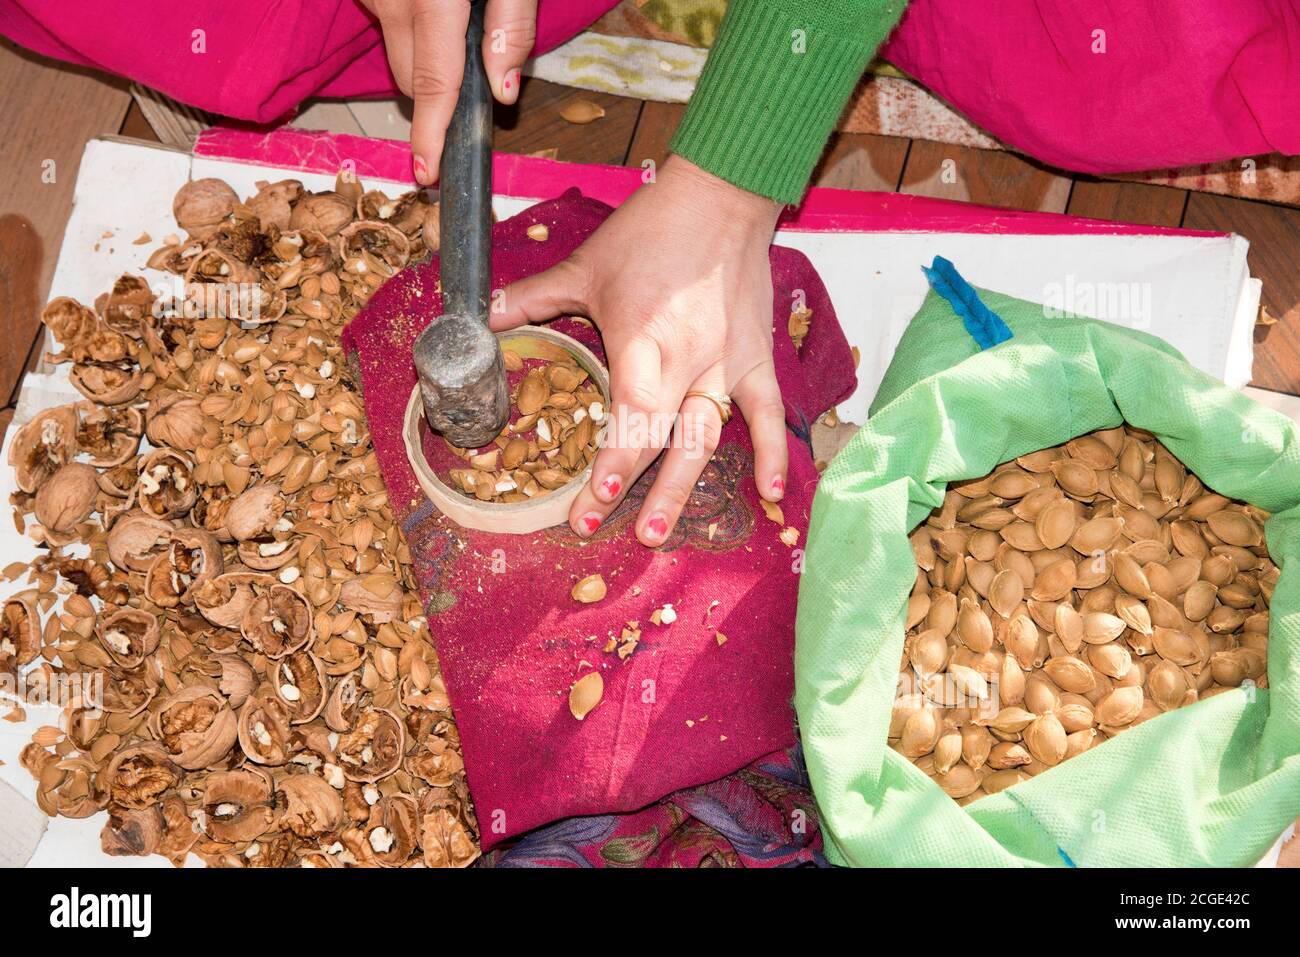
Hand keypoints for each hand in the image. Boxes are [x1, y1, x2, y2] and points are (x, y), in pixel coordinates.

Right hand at [361, 0, 536, 183]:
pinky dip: (411, 25)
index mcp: (433, 1)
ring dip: (426, 53)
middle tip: (480, 60)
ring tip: (459, 11)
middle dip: (443, 90)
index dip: (431, 135)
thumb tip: (503, 90)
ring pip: (399, 54)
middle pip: (413, 80)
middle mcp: (393, 1)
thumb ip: (512, 26)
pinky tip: (437, 0)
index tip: (427, 172)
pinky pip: (390, 24)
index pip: (434, 85)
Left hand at [494, 156, 787, 546]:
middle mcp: (688, 362)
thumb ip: (531, 298)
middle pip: (662, 441)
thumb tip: (482, 316)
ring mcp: (726, 364)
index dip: (614, 463)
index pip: (629, 417)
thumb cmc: (651, 229)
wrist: (722, 196)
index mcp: (643, 342)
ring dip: (685, 488)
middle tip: (610, 532)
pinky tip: (772, 493)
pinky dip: (773, 452)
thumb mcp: (585, 265)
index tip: (594, 500)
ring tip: (661, 533)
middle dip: (636, 492)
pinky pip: (768, 414)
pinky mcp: (755, 359)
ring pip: (707, 439)